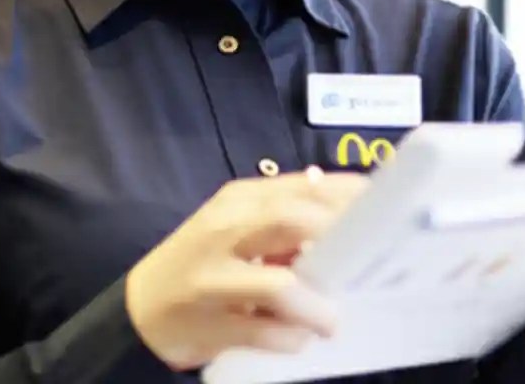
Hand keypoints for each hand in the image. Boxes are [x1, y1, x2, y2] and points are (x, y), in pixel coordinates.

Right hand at [125, 168, 367, 370]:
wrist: (140, 309)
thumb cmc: (204, 262)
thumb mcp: (238, 225)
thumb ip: (287, 213)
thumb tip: (350, 203)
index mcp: (239, 200)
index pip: (303, 187)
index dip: (348, 196)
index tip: (384, 209)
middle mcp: (224, 230)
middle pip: (291, 220)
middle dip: (336, 240)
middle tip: (365, 262)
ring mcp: (213, 279)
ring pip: (277, 285)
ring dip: (314, 305)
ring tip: (330, 319)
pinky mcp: (208, 324)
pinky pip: (261, 333)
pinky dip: (289, 338)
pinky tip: (299, 338)